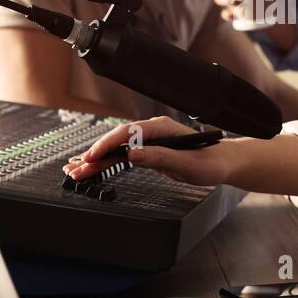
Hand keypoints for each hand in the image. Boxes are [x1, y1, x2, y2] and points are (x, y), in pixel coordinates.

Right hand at [63, 116, 232, 186]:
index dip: (108, 144)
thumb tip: (133, 154)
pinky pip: (122, 156)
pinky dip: (106, 163)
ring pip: (116, 149)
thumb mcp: (187, 163)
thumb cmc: (210, 161)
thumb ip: (160, 157)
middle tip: (76, 167)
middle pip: (117, 140)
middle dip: (95, 154)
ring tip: (75, 169)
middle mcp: (152, 131)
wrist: (222, 162)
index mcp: (161, 128)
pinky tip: (91, 168)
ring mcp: (148, 141)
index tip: (93, 156)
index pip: (127, 133)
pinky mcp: (148, 152)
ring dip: (96, 160)